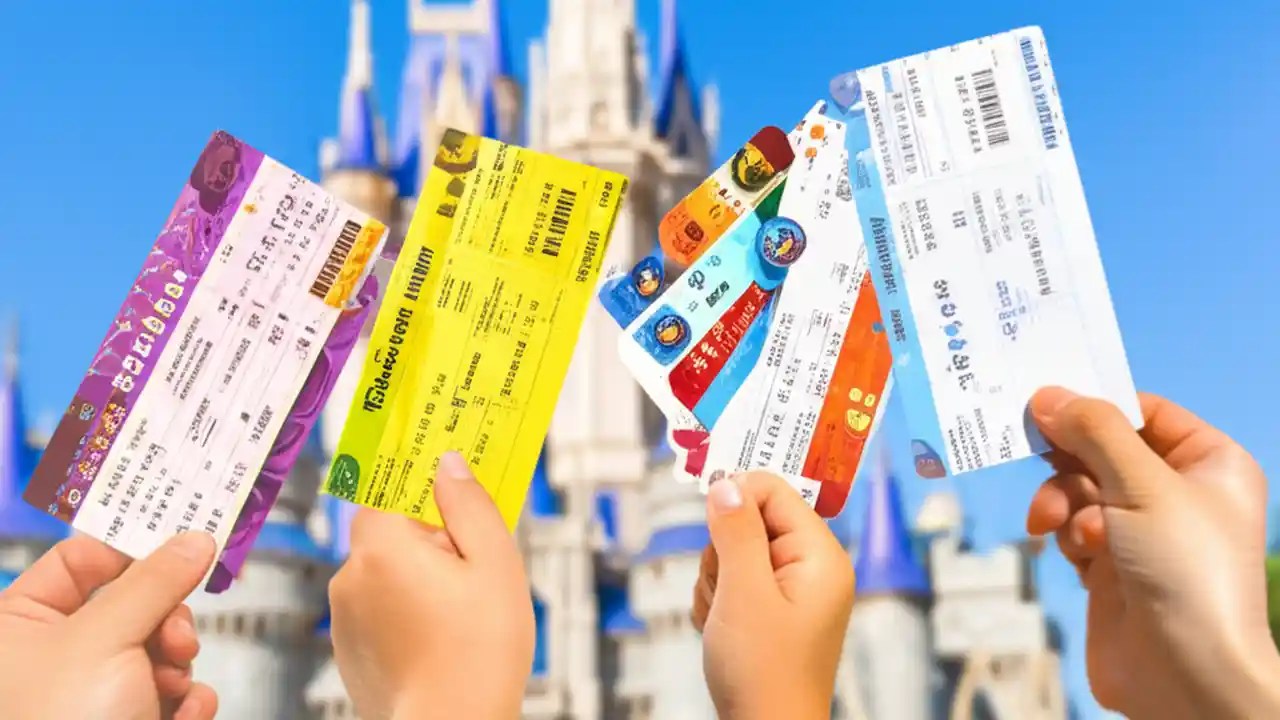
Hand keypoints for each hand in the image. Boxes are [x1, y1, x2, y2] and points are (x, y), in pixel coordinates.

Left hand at [0, 532, 218, 719]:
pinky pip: (170, 691)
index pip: (80, 559)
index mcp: (19, 624)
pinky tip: (185, 713)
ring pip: (159, 646)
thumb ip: (155, 581)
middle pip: (133, 601)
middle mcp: (53, 655)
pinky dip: (185, 700)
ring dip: (179, 663)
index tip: (182, 541)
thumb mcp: (106, 637)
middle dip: (167, 618)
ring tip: (175, 685)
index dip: (131, 549)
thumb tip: (194, 538)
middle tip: (177, 634)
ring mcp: (92, 692)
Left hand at [329, 452, 534, 719]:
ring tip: (459, 612)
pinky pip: (378, 611)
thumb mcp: (494, 563)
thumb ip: (469, 504)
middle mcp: (350, 577)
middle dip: (428, 540)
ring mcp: (344, 617)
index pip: (388, 488)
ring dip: (416, 578)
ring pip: (384, 573)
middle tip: (471, 566)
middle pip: (389, 532)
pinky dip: (404, 614)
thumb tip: (447, 463)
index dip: (422, 487)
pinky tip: (440, 637)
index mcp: (381, 546)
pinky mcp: (349, 650)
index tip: (448, 488)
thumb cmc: (479, 651)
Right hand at [692, 472, 853, 719]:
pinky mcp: (770, 608)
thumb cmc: (764, 674)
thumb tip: (726, 482)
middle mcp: (811, 568)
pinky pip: (730, 581)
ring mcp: (790, 590)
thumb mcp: (744, 593)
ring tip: (728, 621)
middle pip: (748, 520)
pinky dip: (717, 602)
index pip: (774, 491)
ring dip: (716, 583)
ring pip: (732, 552)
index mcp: (820, 556)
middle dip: (723, 554)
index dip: (737, 501)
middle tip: (730, 594)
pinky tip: (724, 630)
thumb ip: (735, 531)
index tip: (714, 532)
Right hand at [1026, 387, 1279, 719]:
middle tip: (1035, 456)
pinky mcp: (1112, 565)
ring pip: (1079, 490)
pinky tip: (1079, 556)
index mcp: (1208, 462)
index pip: (1144, 411)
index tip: (1045, 403)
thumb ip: (1093, 432)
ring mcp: (1144, 531)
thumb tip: (1047, 394)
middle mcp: (1178, 492)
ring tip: (1055, 526)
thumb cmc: (1184, 569)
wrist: (1186, 674)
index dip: (1095, 406)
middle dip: (1068, 463)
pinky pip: (1073, 529)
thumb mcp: (1142, 484)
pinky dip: (1068, 537)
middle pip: (1102, 449)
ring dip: (1062, 504)